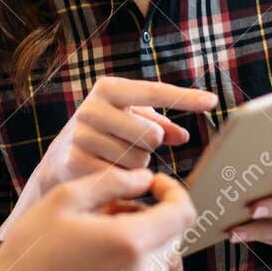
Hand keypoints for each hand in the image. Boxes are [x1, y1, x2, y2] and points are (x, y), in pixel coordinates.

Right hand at [0, 167, 195, 270]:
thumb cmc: (31, 248)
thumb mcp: (65, 198)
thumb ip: (114, 181)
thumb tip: (146, 179)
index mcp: (130, 242)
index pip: (183, 214)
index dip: (174, 193)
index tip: (155, 187)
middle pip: (173, 241)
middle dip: (153, 221)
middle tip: (112, 214)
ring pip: (160, 269)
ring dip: (141, 252)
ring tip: (101, 246)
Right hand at [14, 77, 218, 215]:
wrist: (59, 163)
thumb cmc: (105, 135)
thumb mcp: (129, 120)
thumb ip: (159, 124)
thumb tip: (183, 135)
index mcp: (108, 89)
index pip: (154, 91)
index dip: (185, 97)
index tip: (213, 101)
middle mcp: (92, 108)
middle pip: (151, 134)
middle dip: (150, 146)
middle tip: (131, 145)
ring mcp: (82, 136)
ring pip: (138, 159)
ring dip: (135, 166)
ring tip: (114, 160)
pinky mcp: (75, 162)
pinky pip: (121, 177)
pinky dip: (122, 181)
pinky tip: (106, 175)